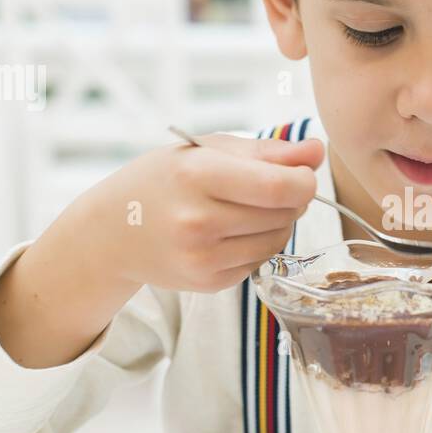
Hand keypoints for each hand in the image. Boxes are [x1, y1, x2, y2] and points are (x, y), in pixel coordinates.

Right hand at [88, 130, 323, 292]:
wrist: (113, 231)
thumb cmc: (165, 180)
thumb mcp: (208, 150)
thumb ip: (268, 152)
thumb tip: (318, 152)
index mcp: (197, 175)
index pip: (281, 186)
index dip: (304, 180)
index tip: (300, 174)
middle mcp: (198, 220)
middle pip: (285, 213)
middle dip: (290, 199)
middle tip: (263, 189)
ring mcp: (203, 257)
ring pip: (278, 240)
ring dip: (278, 223)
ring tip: (245, 209)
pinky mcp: (209, 283)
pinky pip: (260, 261)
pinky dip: (257, 245)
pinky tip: (229, 233)